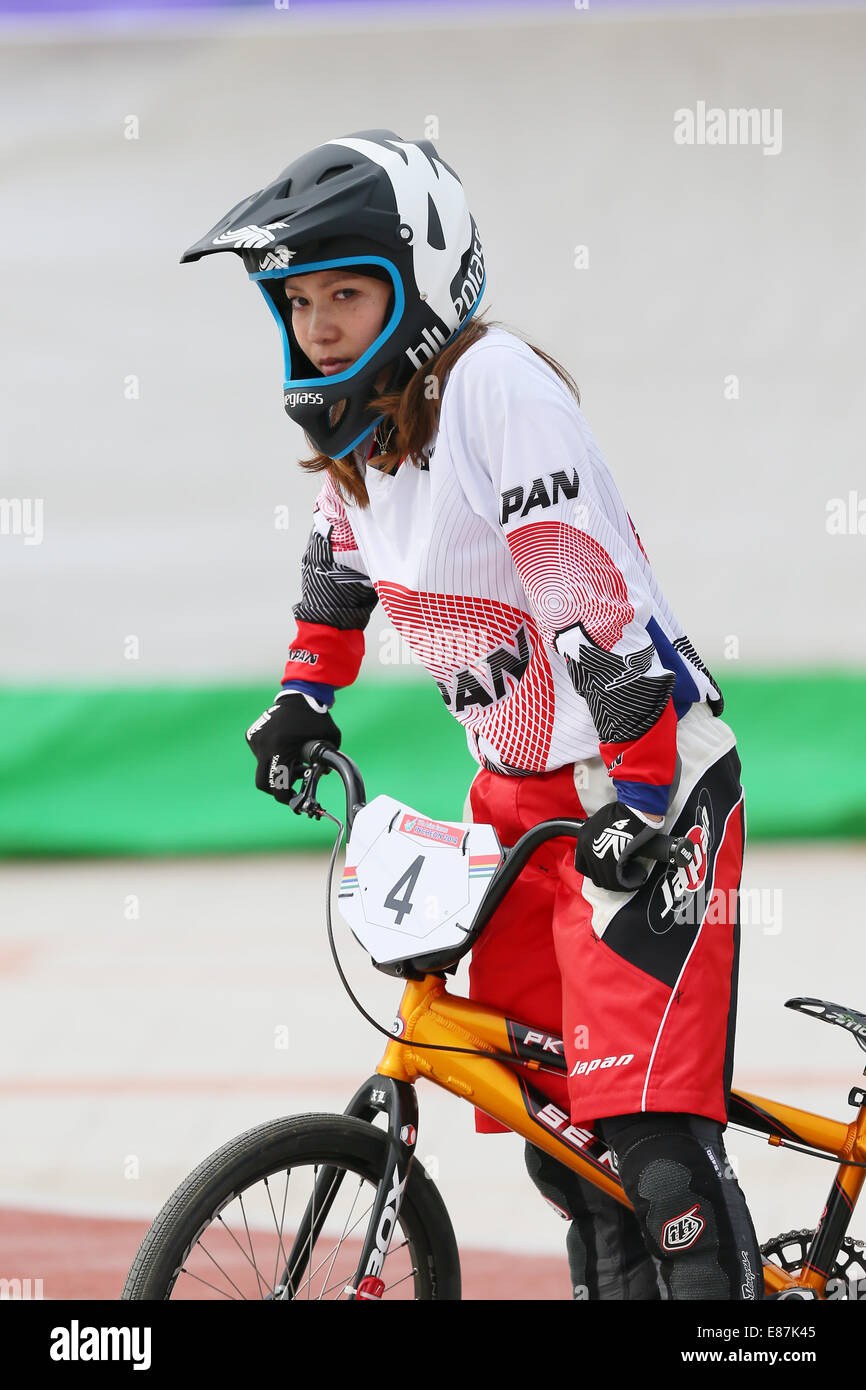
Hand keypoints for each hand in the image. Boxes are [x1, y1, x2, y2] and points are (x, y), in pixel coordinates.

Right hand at [246, 691, 341, 805]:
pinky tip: (285, 745)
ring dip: (277, 769)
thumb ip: (327, 762)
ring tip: (295, 760)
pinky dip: (272, 756)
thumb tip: (321, 777)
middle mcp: (265, 746)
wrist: (301, 694)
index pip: (278, 786)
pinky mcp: (252, 735)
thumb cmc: (318, 719)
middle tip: (291, 787)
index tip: (296, 800)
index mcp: (282, 750)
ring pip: (263, 768)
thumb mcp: (329, 742)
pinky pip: (260, 754)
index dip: (287, 798)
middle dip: (277, 789)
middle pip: (263, 783)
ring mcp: (256, 740)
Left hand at [573, 800, 662, 891]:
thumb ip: (596, 837)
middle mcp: (587, 849)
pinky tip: (635, 878)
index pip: (582, 866)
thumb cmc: (622, 812)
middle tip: (620, 874)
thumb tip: (602, 848)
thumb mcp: (599, 821)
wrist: (636, 810)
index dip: (595, 870)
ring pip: (605, 881)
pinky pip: (617, 881)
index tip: (605, 869)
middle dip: (607, 877)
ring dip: (617, 882)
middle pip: (594, 876)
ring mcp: (599, 856)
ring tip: (629, 876)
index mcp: (583, 839)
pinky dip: (626, 883)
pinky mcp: (614, 861)